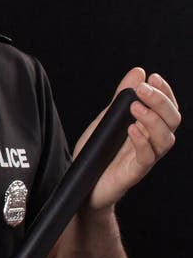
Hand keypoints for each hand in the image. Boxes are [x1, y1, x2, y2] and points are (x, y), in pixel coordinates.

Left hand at [74, 67, 180, 210]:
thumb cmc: (97, 153)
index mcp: (149, 128)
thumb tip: (139, 71)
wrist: (84, 185)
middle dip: (161, 102)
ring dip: (153, 120)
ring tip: (135, 107)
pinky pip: (147, 158)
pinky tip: (131, 129)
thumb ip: (121, 99)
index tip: (154, 77)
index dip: (166, 92)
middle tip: (143, 89)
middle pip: (172, 121)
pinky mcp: (135, 173)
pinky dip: (142, 142)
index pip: (168, 108)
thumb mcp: (107, 120)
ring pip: (166, 139)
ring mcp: (145, 158)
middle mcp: (152, 142)